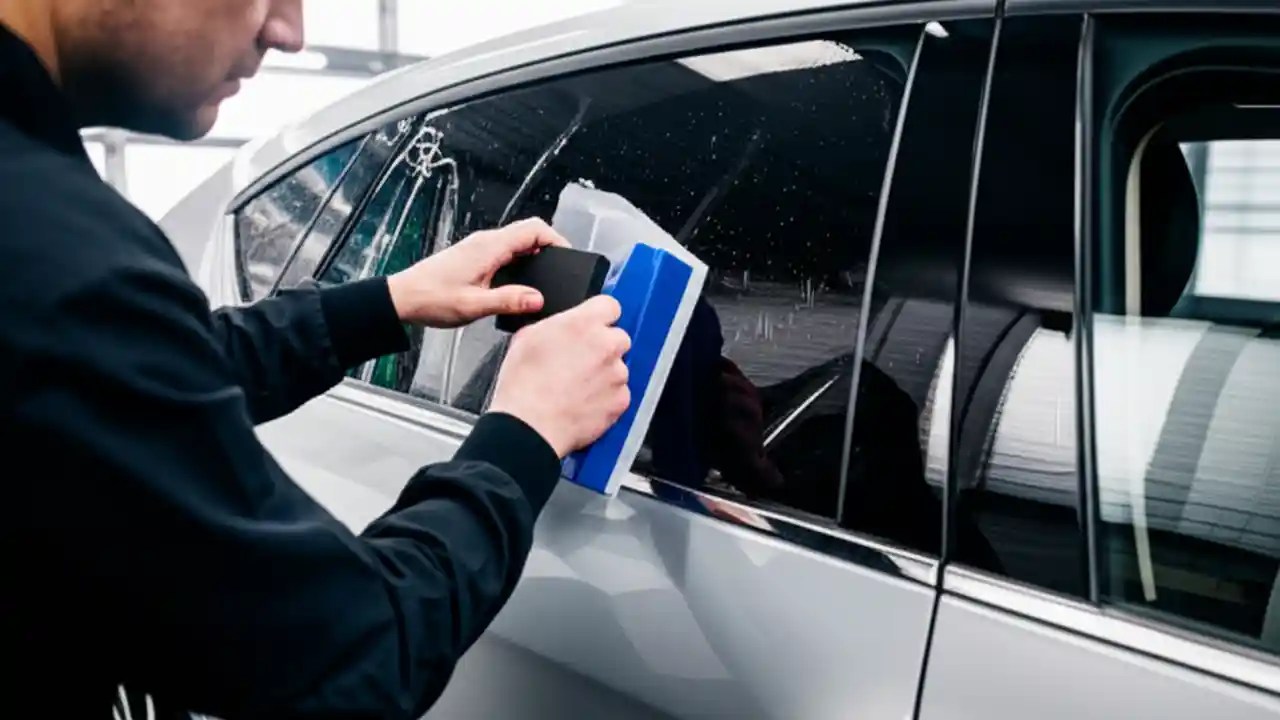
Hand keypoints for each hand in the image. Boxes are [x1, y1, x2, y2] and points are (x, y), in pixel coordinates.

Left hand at [385, 217, 568, 327]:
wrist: (402, 298)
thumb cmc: (432, 299)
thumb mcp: (473, 306)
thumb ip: (508, 301)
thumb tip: (538, 300)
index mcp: (489, 247)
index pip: (533, 229)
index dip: (556, 240)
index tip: (568, 258)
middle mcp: (486, 242)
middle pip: (529, 233)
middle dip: (549, 250)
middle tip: (562, 273)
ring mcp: (480, 248)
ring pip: (518, 243)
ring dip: (534, 257)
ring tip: (544, 281)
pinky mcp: (475, 256)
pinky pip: (506, 252)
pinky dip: (520, 263)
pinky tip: (520, 285)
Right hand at [489, 296, 631, 457]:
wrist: (529, 426)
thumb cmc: (523, 385)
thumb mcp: (527, 338)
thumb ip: (556, 326)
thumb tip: (563, 327)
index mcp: (583, 324)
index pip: (610, 306)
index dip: (600, 317)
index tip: (593, 326)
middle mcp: (606, 345)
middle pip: (619, 337)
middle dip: (604, 347)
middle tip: (581, 361)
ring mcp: (616, 374)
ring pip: (619, 368)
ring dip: (604, 374)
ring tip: (577, 388)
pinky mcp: (621, 400)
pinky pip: (619, 394)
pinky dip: (606, 398)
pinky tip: (583, 403)